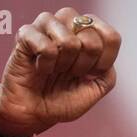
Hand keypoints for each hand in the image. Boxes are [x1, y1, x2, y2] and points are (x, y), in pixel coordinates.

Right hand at [0, 8, 120, 136]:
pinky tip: (39, 67)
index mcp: (88, 33)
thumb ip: (108, 73)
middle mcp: (69, 23)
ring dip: (64, 64)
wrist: (32, 113)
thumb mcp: (94, 90)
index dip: (103, 63)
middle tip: (67, 73)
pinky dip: (46, 65)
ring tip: (54, 69)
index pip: (111, 37)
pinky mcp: (25, 33)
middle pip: (92, 38)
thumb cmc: (61, 100)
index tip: (88, 74)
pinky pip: (46, 47)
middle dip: (82, 66)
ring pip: (70, 40)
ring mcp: (46, 25)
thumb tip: (104, 53)